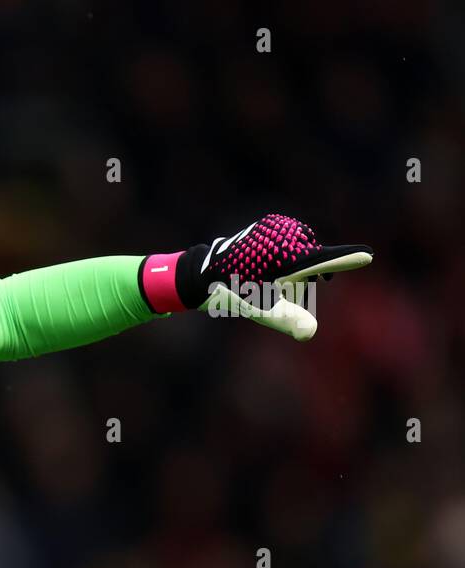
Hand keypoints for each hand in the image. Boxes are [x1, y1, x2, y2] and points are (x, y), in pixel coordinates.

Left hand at [142, 213, 372, 339]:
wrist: (208, 272)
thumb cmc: (236, 294)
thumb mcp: (263, 310)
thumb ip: (289, 319)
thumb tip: (310, 333)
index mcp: (286, 261)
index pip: (325, 260)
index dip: (348, 259)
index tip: (369, 255)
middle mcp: (285, 239)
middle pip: (317, 257)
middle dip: (314, 271)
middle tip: (295, 284)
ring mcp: (279, 228)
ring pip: (306, 249)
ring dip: (302, 262)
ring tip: (275, 276)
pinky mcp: (273, 223)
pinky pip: (294, 239)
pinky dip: (292, 252)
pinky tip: (272, 265)